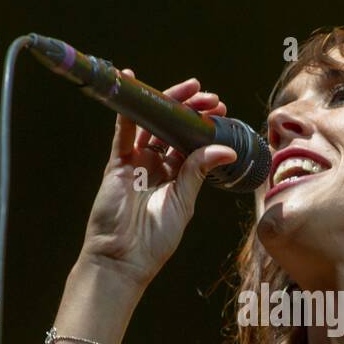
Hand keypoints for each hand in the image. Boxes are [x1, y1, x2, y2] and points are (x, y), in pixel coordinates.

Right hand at [78, 69, 236, 287]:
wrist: (123, 258)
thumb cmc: (154, 240)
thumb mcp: (183, 202)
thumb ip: (198, 172)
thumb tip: (226, 148)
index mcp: (175, 176)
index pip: (191, 142)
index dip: (204, 124)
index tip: (221, 110)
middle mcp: (155, 165)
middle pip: (172, 128)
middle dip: (191, 109)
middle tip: (209, 96)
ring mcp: (135, 163)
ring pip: (151, 124)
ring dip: (167, 104)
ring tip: (189, 88)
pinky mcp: (117, 164)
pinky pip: (123, 133)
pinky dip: (127, 110)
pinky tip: (133, 84)